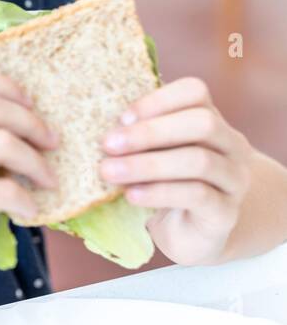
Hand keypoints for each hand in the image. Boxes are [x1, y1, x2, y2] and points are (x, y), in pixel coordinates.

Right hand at [0, 63, 58, 292]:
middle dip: (33, 122)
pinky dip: (27, 199)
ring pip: (0, 142)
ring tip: (46, 179)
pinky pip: (3, 189)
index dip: (8, 87)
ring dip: (36, 161)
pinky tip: (27, 210)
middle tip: (51, 144)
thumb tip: (16, 111)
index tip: (30, 109)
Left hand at [99, 76, 252, 265]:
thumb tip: (90, 121)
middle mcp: (230, 145)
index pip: (195, 92)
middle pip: (202, 123)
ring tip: (109, 172)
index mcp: (210, 121)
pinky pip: (197, 195)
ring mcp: (234, 179)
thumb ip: (136, 137)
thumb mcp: (151, 154)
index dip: (157, 100)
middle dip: (150, 132)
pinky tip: (131, 196)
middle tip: (107, 145)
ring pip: (199, 161)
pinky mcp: (226, 212)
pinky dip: (159, 193)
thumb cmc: (163, 184)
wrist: (191, 233)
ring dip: (147, 165)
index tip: (120, 118)